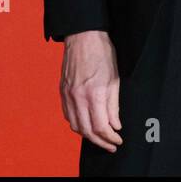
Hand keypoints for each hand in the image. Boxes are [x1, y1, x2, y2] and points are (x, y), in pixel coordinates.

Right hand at [60, 31, 122, 150]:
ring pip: (75, 125)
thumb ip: (113, 105)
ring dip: (87, 135)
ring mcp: (67, 94)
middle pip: (86, 131)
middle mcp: (78, 97)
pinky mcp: (62, 91)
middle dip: (100, 141)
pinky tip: (87, 123)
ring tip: (100, 136)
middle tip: (110, 145)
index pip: (101, 127)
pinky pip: (67, 115)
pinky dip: (77, 123)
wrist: (83, 36)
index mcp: (94, 93)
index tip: (118, 140)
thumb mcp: (114, 79)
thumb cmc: (102, 53)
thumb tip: (115, 125)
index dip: (110, 138)